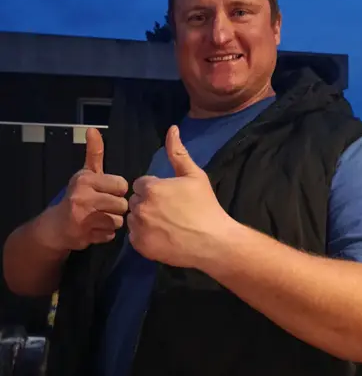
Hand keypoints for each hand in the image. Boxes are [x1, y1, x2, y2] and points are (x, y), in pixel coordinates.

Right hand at [53, 128, 128, 250]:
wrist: (55, 227)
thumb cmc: (76, 196)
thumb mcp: (85, 173)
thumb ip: (94, 153)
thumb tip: (93, 129)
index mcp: (86, 180)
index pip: (122, 185)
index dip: (118, 190)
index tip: (109, 192)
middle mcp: (83, 197)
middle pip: (122, 205)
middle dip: (117, 208)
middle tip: (106, 207)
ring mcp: (83, 218)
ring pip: (118, 221)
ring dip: (113, 222)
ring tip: (101, 218)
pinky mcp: (85, 236)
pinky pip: (111, 235)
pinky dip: (106, 234)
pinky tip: (96, 229)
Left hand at [127, 125, 231, 267]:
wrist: (213, 242)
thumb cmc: (206, 206)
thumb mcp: (195, 176)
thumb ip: (178, 153)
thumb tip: (172, 129)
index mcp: (151, 188)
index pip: (140, 184)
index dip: (154, 190)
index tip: (169, 198)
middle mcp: (141, 207)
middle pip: (136, 201)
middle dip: (148, 203)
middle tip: (169, 212)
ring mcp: (139, 228)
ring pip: (133, 219)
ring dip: (144, 219)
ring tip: (165, 225)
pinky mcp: (140, 246)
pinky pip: (135, 237)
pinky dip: (145, 237)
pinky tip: (162, 237)